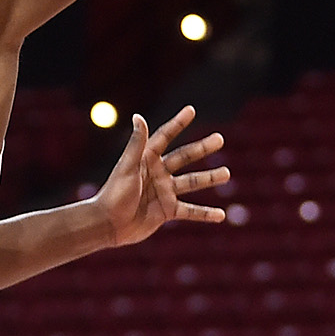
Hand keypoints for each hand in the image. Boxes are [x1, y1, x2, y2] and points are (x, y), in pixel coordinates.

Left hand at [92, 106, 230, 247]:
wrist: (107, 225)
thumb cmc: (113, 194)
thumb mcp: (127, 167)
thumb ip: (137, 144)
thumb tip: (139, 116)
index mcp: (147, 159)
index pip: (165, 137)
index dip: (178, 123)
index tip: (191, 110)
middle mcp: (158, 173)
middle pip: (185, 157)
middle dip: (202, 148)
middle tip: (220, 139)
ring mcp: (164, 192)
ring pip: (192, 182)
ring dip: (209, 178)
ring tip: (227, 173)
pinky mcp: (167, 211)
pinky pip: (190, 211)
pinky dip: (205, 213)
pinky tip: (221, 215)